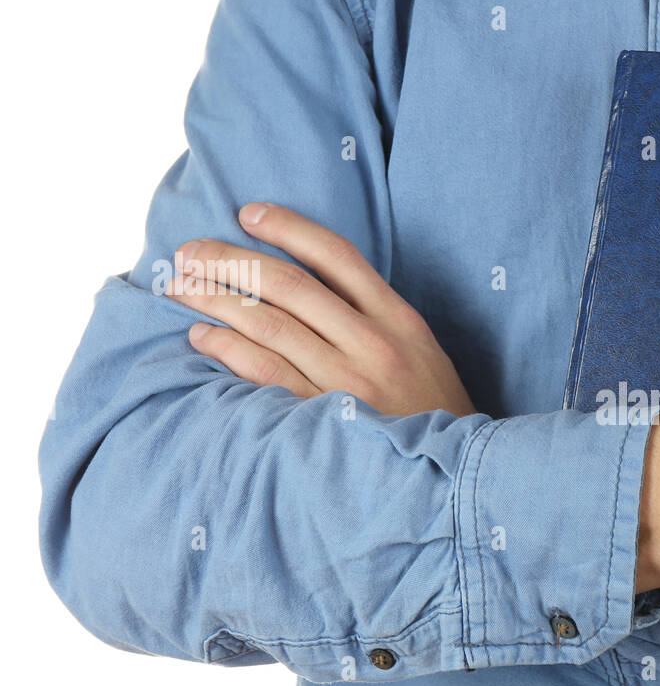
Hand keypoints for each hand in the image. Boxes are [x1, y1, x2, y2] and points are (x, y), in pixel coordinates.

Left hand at [166, 203, 473, 416]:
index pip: (336, 256)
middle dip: (230, 261)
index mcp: (399, 319)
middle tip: (189, 253)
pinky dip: (227, 348)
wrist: (453, 472)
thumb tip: (310, 281)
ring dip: (215, 299)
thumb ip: (376, 315)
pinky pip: (264, 373)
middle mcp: (373, 345)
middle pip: (290, 286)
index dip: (288, 227)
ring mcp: (347, 383)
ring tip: (180, 287)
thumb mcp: (420, 350)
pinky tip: (202, 336)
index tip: (247, 213)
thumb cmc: (430, 409)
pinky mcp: (322, 418)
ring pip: (268, 325)